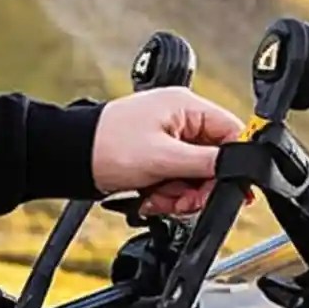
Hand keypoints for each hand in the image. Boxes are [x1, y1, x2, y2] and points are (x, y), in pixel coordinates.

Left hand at [92, 87, 244, 214]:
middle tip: (185, 201)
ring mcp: (168, 140)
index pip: (232, 132)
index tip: (234, 189)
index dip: (234, 163)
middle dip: (199, 186)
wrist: (69, 159)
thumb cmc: (108, 147)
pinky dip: (166, 194)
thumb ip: (206, 163)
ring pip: (195, 175)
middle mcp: (181, 120)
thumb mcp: (164, 158)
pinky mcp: (156, 157)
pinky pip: (177, 180)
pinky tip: (151, 198)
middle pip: (214, 160)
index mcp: (186, 107)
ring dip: (181, 195)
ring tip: (160, 200)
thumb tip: (239, 166)